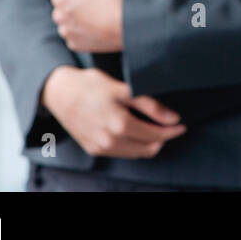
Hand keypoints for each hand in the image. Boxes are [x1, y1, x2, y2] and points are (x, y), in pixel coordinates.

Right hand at [41, 66, 186, 157]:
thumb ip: (149, 104)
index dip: (171, 131)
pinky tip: (136, 132)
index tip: (181, 125)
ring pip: (135, 154)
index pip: (155, 135)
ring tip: (155, 128)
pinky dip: (133, 146)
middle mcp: (110, 141)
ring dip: (149, 144)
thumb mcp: (123, 89)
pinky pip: (121, 153)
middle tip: (170, 126)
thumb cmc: (91, 85)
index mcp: (120, 124)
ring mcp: (100, 147)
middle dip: (163, 138)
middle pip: (148, 148)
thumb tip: (173, 118)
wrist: (59, 93)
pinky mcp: (93, 149)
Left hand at [47, 0, 123, 52]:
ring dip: (77, 10)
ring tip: (97, 8)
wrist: (129, 30)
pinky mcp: (77, 43)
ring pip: (67, 15)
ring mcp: (67, 31)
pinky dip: (83, 27)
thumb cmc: (113, 1)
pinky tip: (98, 23)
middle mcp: (59, 15)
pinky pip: (74, 32)